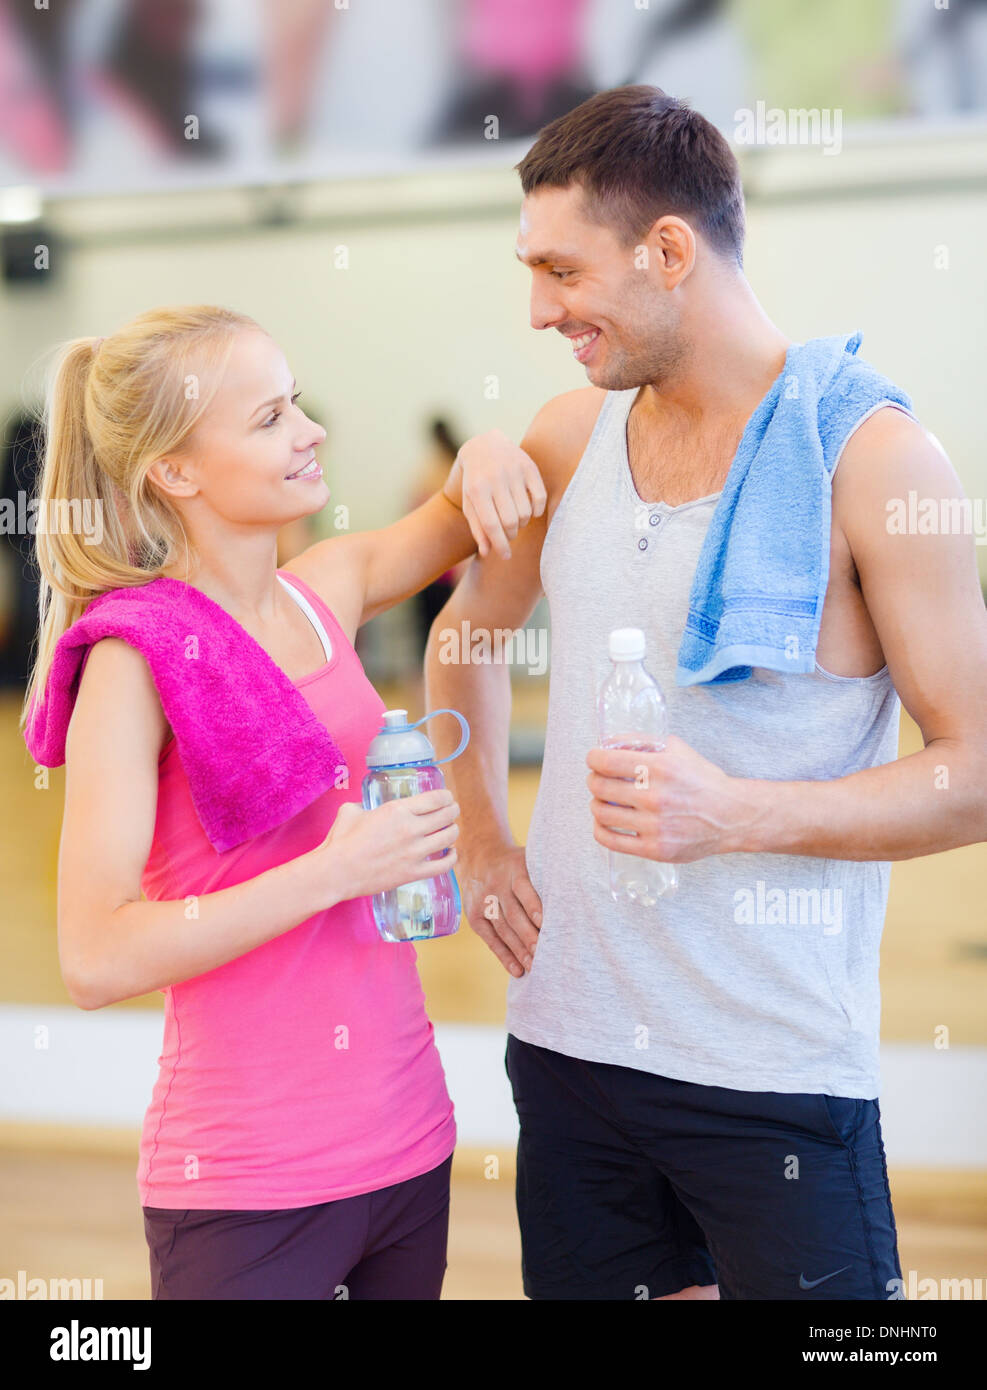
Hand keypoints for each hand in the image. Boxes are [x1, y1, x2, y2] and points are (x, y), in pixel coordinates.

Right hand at [315, 790, 459, 900]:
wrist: (337, 871)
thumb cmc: (341, 840)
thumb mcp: (352, 810)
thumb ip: (364, 805)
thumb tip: (367, 807)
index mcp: (397, 810)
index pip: (436, 798)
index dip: (446, 796)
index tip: (446, 797)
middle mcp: (411, 829)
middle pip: (446, 815)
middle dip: (452, 810)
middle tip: (452, 810)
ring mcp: (414, 853)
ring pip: (448, 837)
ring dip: (453, 831)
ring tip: (451, 829)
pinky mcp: (413, 873)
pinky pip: (444, 865)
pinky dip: (452, 857)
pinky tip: (451, 852)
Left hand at [447, 429, 546, 560]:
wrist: (484, 446)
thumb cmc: (475, 482)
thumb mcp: (470, 504)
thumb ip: (478, 528)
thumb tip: (487, 552)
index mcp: (477, 490)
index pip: (492, 525)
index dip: (500, 544)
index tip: (506, 556)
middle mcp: (496, 479)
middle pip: (510, 521)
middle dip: (511, 534)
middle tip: (509, 533)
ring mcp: (514, 471)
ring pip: (526, 512)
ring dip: (523, 522)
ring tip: (516, 519)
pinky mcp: (529, 466)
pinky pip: (540, 498)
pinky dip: (537, 511)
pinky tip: (530, 511)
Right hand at [459, 842, 542, 977]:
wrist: (480, 857)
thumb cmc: (516, 865)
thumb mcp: (529, 859)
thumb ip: (546, 876)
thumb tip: (578, 900)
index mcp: (515, 869)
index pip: (524, 889)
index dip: (534, 907)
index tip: (546, 924)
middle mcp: (497, 885)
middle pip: (513, 914)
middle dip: (528, 936)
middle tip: (544, 954)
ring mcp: (484, 901)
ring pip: (503, 930)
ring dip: (519, 950)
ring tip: (535, 967)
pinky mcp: (474, 916)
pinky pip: (490, 939)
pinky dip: (504, 956)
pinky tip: (517, 970)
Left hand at [586, 734, 760, 862]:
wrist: (732, 816)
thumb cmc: (703, 781)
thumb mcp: (677, 750)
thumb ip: (642, 741)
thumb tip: (607, 743)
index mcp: (660, 768)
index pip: (605, 762)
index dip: (593, 758)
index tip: (594, 759)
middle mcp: (655, 797)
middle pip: (599, 786)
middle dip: (594, 779)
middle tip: (599, 779)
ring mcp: (654, 826)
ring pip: (601, 813)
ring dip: (596, 803)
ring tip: (604, 800)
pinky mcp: (655, 849)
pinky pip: (610, 840)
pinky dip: (600, 829)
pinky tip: (605, 822)